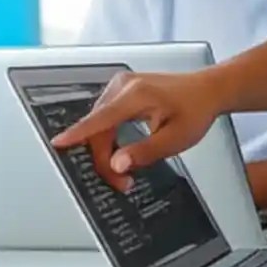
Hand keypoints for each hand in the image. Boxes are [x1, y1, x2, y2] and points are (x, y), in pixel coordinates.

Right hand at [51, 70, 227, 192]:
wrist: (208, 90)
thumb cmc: (196, 110)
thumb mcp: (176, 139)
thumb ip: (145, 152)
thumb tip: (116, 164)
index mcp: (137, 95)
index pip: (100, 119)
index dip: (78, 134)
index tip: (59, 143)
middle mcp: (125, 85)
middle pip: (98, 127)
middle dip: (104, 158)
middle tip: (121, 182)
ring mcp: (122, 84)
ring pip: (100, 123)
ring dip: (106, 149)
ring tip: (125, 171)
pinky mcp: (123, 88)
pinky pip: (106, 116)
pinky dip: (109, 135)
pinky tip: (120, 150)